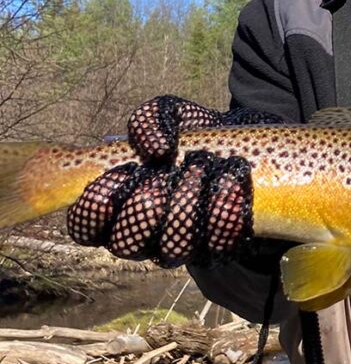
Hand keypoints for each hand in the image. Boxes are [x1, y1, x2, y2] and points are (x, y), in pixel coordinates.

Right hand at [67, 97, 279, 265]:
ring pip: (172, 247)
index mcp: (120, 205)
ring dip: (189, 204)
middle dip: (149, 204)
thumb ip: (152, 119)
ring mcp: (182, 246)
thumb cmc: (198, 136)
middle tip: (171, 171)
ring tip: (207, 167)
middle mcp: (146, 234)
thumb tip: (153, 149)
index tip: (124, 174)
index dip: (96, 207)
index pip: (86, 226)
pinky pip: (217, 244)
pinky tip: (233, 181)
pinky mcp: (218, 249)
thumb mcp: (173, 114)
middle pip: (128, 242)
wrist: (251, 150)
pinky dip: (226, 210)